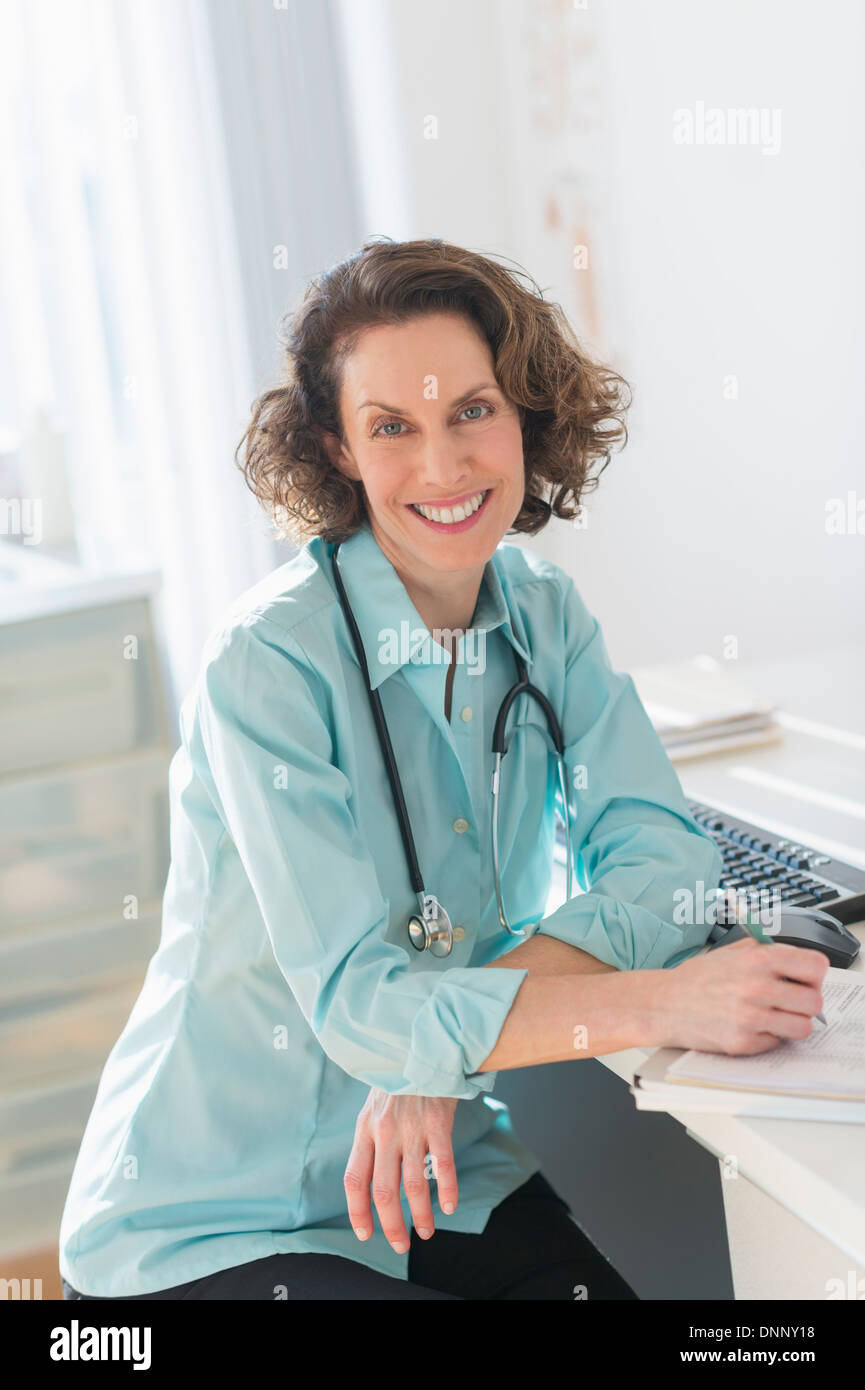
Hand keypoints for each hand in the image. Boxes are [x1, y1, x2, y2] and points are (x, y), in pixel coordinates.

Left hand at [343, 1089, 458, 1252]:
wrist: (422, 1048)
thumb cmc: (398, 1085)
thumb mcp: (374, 1109)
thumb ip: (371, 1143)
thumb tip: (368, 1187)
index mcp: (365, 1129)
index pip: (354, 1179)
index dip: (357, 1212)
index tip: (365, 1234)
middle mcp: (385, 1131)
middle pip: (383, 1191)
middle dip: (391, 1225)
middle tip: (400, 1245)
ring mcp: (412, 1127)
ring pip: (414, 1185)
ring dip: (420, 1216)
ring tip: (426, 1232)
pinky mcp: (438, 1122)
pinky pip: (442, 1164)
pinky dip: (447, 1189)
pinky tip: (449, 1206)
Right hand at [654, 936, 828, 1053]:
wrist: (666, 1003)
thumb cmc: (699, 978)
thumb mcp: (734, 951)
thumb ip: (770, 953)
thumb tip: (804, 967)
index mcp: (758, 959)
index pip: (817, 966)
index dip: (814, 975)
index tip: (806, 980)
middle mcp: (757, 987)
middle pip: (815, 1002)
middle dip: (805, 1003)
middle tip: (791, 1003)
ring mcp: (751, 1017)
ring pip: (803, 1028)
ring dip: (792, 1024)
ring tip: (775, 1017)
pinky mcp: (743, 1042)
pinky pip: (777, 1043)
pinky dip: (769, 1037)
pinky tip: (752, 1027)